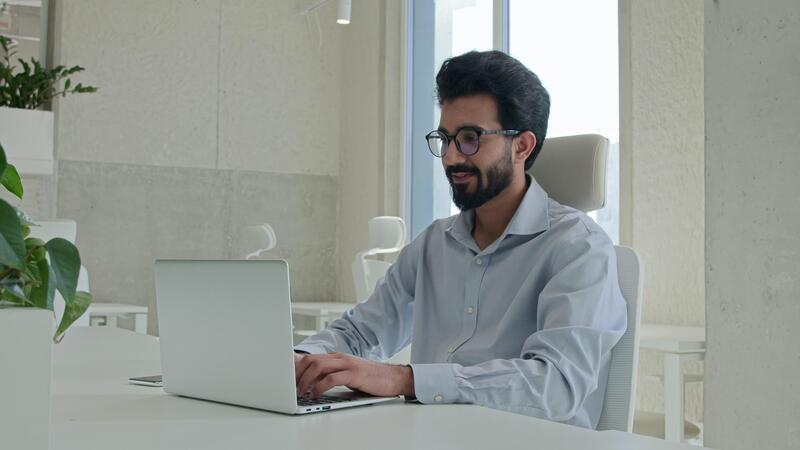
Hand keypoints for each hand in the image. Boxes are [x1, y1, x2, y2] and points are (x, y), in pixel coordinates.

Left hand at [294, 352, 414, 398]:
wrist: (393, 377)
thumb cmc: (370, 378)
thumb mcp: (347, 373)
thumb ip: (331, 374)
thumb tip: (311, 383)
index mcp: (337, 357)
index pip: (311, 358)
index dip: (296, 369)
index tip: (288, 381)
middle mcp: (340, 358)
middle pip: (311, 361)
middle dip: (297, 375)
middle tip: (292, 389)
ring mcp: (347, 364)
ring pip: (318, 367)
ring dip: (306, 381)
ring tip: (301, 392)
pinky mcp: (354, 374)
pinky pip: (331, 378)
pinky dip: (320, 386)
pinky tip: (316, 394)